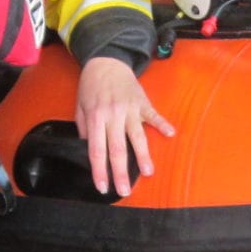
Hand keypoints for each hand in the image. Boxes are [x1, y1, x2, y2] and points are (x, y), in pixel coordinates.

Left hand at [74, 55, 174, 197]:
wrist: (107, 60)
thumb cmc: (91, 86)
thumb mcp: (80, 107)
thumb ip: (85, 129)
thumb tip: (90, 150)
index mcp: (96, 117)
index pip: (97, 150)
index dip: (99, 171)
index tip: (102, 187)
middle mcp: (113, 115)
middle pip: (118, 149)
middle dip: (120, 172)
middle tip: (125, 191)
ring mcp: (130, 109)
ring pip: (137, 136)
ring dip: (143, 156)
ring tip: (147, 173)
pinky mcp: (143, 102)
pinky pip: (153, 115)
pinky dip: (162, 124)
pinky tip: (170, 134)